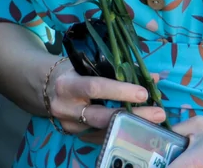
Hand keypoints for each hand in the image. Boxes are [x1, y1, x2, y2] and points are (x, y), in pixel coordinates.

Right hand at [46, 60, 165, 144]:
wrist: (44, 88)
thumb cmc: (71, 72)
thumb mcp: (87, 64)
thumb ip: (117, 70)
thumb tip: (153, 77)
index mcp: (67, 84)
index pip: (95, 87)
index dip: (120, 91)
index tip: (144, 93)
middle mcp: (65, 107)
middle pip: (102, 116)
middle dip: (132, 116)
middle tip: (158, 113)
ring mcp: (69, 125)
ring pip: (104, 131)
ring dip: (132, 128)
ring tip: (155, 124)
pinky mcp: (74, 135)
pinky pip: (101, 137)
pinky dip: (121, 134)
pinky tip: (139, 130)